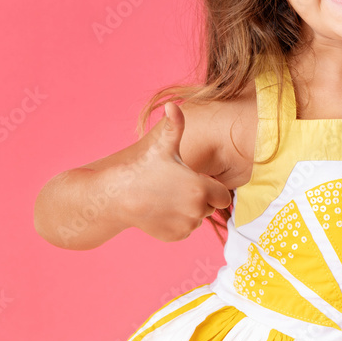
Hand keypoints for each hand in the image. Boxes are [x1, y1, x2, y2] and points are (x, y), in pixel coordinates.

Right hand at [125, 102, 231, 241]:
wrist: (117, 197)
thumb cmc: (143, 168)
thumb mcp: (163, 146)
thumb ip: (175, 125)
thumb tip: (172, 104)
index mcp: (201, 189)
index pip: (224, 196)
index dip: (212, 187)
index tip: (196, 180)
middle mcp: (197, 211)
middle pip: (211, 207)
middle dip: (202, 198)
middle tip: (179, 187)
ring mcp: (185, 226)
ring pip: (198, 218)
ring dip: (190, 210)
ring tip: (169, 196)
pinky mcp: (175, 236)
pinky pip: (185, 229)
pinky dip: (178, 221)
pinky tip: (163, 208)